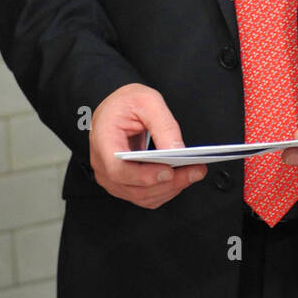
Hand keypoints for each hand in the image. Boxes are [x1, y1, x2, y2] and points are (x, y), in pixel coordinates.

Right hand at [89, 83, 205, 207]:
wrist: (117, 107)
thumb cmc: (126, 103)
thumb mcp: (148, 101)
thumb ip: (163, 125)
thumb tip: (177, 150)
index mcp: (103, 140)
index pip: (118, 169)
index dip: (144, 176)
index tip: (169, 171)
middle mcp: (102, 164)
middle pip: (134, 187)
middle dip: (168, 183)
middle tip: (195, 171)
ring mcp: (110, 177)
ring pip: (141, 196)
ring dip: (170, 189)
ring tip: (193, 173)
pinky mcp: (122, 183)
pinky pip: (143, 196)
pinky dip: (164, 191)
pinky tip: (181, 178)